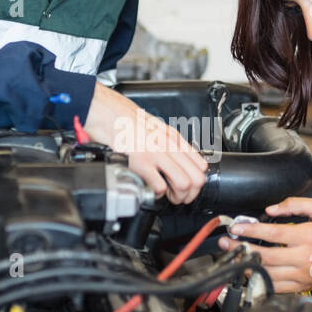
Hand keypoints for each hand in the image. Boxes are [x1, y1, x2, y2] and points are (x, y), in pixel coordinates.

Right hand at [83, 82, 206, 203]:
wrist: (110, 115)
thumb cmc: (129, 122)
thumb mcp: (157, 129)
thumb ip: (170, 144)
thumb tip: (180, 161)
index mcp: (174, 139)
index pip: (201, 165)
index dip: (197, 182)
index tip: (188, 187)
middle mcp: (169, 146)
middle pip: (197, 178)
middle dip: (190, 194)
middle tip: (181, 196)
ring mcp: (157, 155)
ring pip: (184, 184)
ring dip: (177, 196)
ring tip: (168, 196)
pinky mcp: (142, 163)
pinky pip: (160, 186)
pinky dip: (158, 194)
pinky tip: (152, 189)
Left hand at [218, 196, 311, 292]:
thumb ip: (296, 205)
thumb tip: (271, 209)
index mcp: (308, 237)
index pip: (273, 233)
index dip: (251, 230)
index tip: (236, 228)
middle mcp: (303, 258)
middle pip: (265, 256)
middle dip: (241, 249)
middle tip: (226, 243)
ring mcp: (301, 274)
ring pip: (267, 274)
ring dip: (246, 266)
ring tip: (232, 258)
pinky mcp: (301, 285)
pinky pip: (276, 287)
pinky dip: (259, 281)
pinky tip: (249, 272)